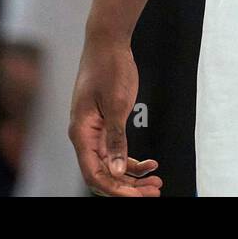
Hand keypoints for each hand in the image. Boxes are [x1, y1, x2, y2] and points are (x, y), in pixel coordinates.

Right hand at [69, 37, 162, 196]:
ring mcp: (94, 131)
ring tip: (156, 181)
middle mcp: (85, 135)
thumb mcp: (117, 104)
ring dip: (133, 177)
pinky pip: (116, 151)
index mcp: (81, 132)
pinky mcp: (105, 124)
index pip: (94, 174)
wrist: (108, 42)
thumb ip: (115, 140)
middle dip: (128, 187)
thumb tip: (115, 172)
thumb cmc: (110, 68)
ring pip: (111, 165)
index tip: (138, 196)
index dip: (115, 189)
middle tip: (154, 192)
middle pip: (103, 174)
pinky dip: (132, 160)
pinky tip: (150, 163)